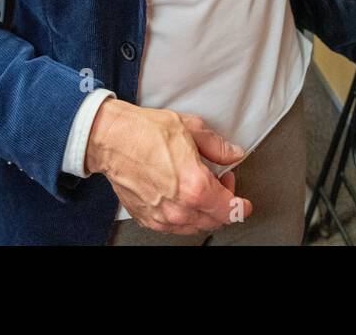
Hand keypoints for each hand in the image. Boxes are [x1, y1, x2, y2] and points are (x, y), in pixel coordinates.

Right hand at [86, 98, 251, 234]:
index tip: (243, 202)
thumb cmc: (145, 132)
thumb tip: (233, 154)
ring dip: (205, 212)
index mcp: (195, 186)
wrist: (112, 139)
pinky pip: (175, 226)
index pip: (229, 209)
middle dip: (224, 204)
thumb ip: (217, 146)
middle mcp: (179, 207)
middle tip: (221, 183)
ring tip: (201, 189)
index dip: (240, 205)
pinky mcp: (148, 218)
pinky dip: (185, 216)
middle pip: (214, 221)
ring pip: (195, 226)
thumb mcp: (192, 128)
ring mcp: (162, 216)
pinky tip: (183, 197)